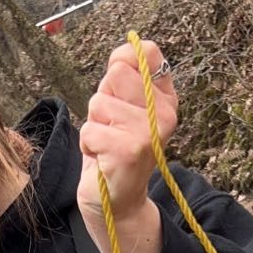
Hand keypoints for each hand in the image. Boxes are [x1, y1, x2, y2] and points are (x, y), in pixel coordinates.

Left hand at [76, 38, 178, 223]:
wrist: (118, 201)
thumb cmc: (114, 150)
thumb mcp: (120, 108)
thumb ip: (122, 79)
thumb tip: (124, 51)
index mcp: (165, 98)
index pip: (145, 51)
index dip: (122, 62)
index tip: (118, 90)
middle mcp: (165, 113)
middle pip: (117, 73)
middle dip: (102, 100)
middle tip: (111, 126)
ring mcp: (150, 132)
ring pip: (99, 103)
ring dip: (94, 125)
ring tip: (107, 145)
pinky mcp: (130, 150)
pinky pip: (90, 131)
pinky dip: (88, 146)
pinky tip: (103, 159)